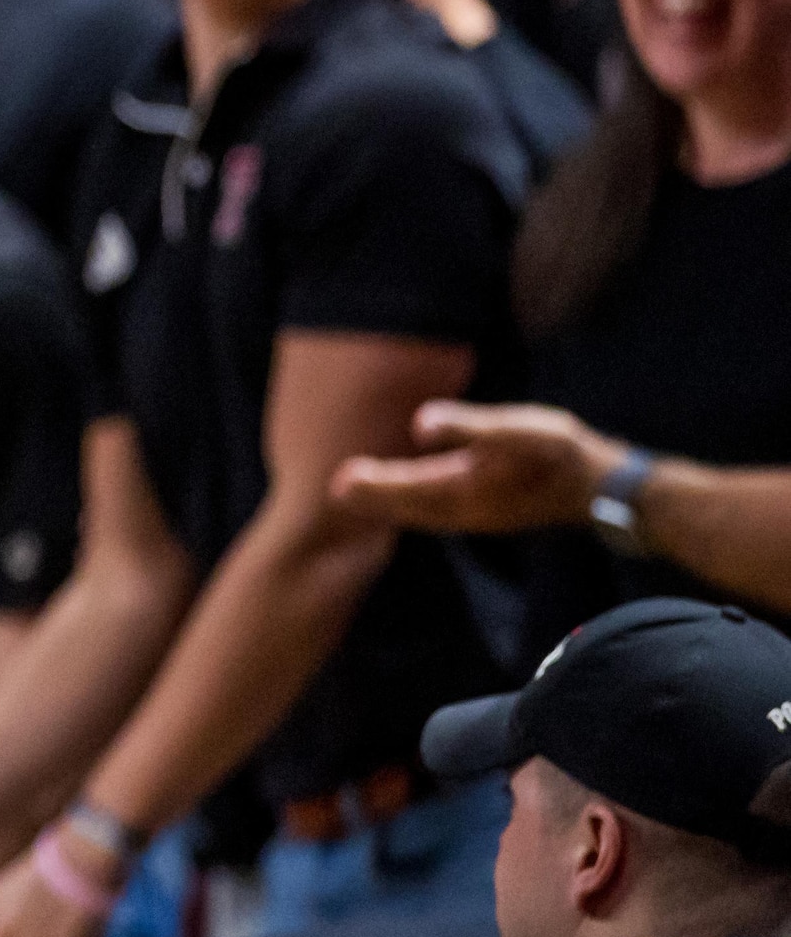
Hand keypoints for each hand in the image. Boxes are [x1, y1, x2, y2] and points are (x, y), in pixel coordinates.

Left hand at [330, 402, 621, 534]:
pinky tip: (408, 495)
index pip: (409, 489)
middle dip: (374, 497)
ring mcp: (480, 512)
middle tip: (336, 488)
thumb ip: (467, 427)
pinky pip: (441, 509)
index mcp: (465, 489)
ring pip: (424, 510)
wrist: (601, 486)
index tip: (339, 481)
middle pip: (410, 505)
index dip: (374, 485)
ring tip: (358, 490)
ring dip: (392, 501)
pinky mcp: (491, 507)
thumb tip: (421, 424)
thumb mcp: (515, 430)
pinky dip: (417, 503)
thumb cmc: (559, 452)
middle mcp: (467, 509)